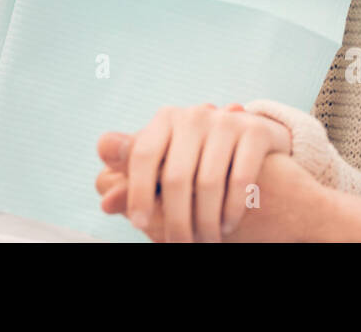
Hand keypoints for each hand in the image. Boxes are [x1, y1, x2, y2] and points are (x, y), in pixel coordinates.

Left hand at [94, 103, 290, 241]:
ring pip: (209, 184)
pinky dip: (231, 210)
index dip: (138, 192)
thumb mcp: (166, 168)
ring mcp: (225, 122)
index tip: (139, 224)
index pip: (143, 156)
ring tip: (205, 239)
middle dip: (176, 220)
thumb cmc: (199, 161)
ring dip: (206, 222)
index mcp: (164, 120)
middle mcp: (193, 116)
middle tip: (179, 244)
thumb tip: (105, 202)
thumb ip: (135, 184)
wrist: (255, 143)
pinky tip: (227, 225)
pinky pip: (239, 179)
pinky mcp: (255, 131)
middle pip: (176, 177)